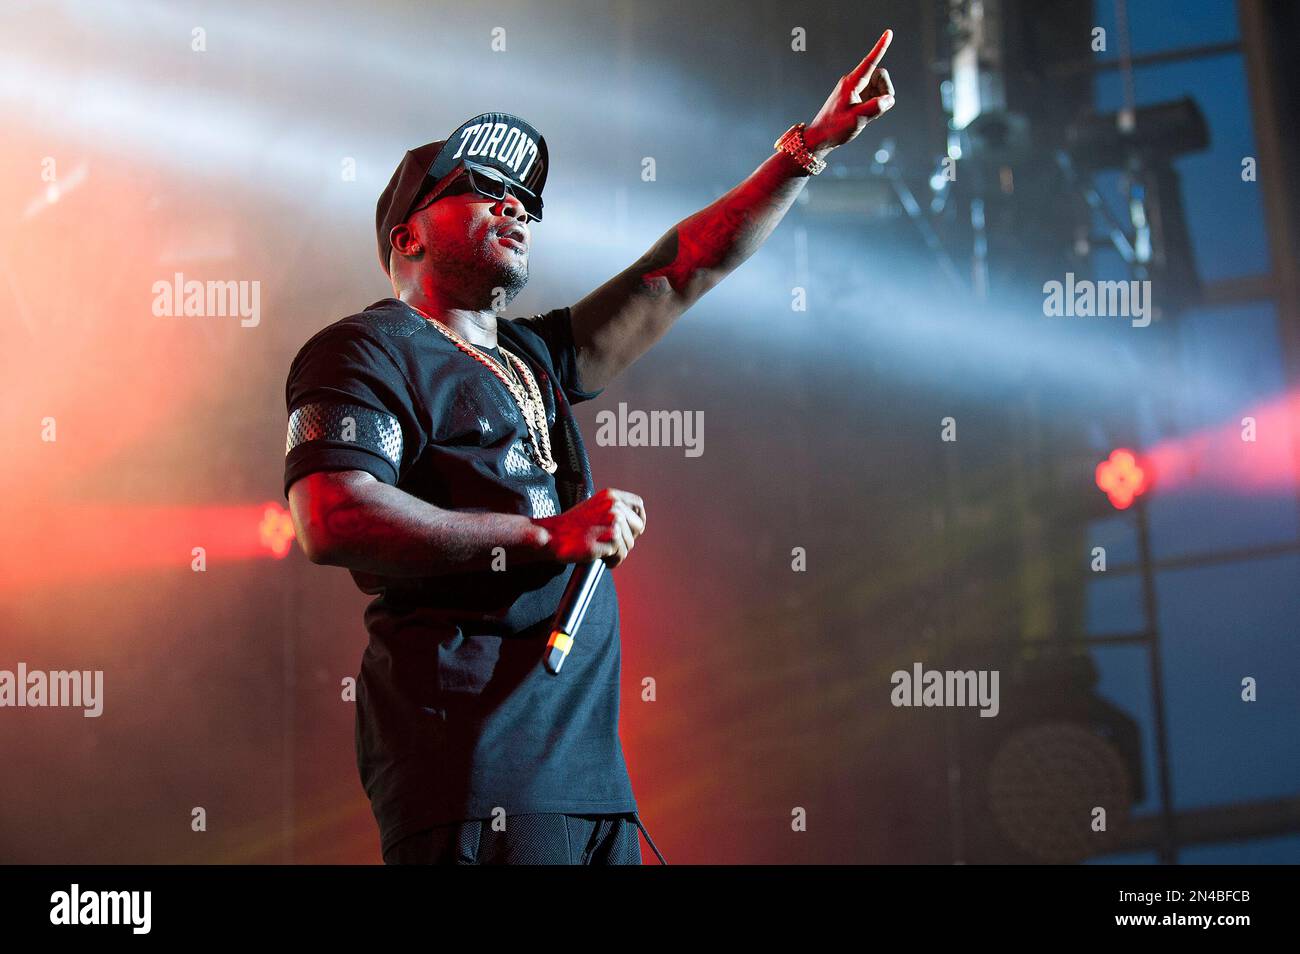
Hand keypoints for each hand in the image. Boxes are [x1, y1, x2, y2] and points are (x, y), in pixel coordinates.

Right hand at [532, 488, 645, 567]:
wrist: (551, 535)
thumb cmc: (570, 526)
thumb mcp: (594, 508)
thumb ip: (613, 510)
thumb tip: (632, 523)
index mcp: (611, 495)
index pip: (638, 505)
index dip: (637, 520)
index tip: (631, 530)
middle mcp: (614, 505)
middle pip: (638, 527)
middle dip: (627, 539)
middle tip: (610, 544)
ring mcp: (613, 521)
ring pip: (629, 544)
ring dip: (617, 552)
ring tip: (600, 549)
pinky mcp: (610, 538)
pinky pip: (621, 555)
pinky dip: (612, 561)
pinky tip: (599, 556)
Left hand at [803, 29, 896, 156]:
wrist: (821, 137)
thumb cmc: (834, 128)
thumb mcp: (856, 120)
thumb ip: (874, 109)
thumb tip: (889, 100)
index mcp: (851, 83)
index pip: (870, 62)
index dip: (881, 47)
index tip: (889, 32)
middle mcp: (855, 82)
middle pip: (881, 75)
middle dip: (885, 90)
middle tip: (878, 107)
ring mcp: (857, 89)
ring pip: (880, 86)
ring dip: (881, 99)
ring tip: (867, 114)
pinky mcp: (859, 96)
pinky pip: (876, 95)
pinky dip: (877, 104)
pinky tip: (865, 114)